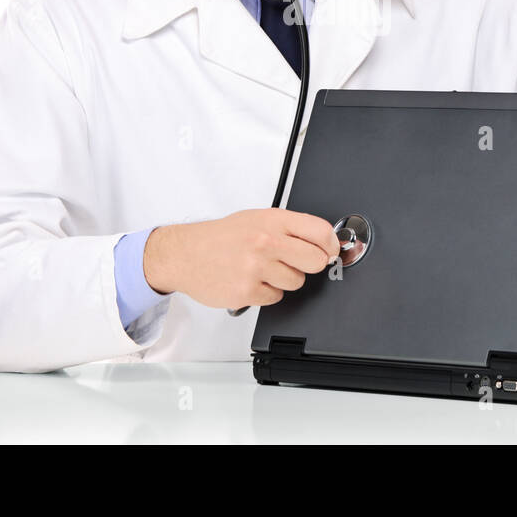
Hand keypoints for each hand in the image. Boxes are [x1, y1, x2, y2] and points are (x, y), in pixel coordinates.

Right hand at [143, 208, 340, 309]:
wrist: (185, 253)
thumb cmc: (221, 236)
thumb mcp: (256, 219)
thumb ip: (288, 228)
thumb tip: (323, 241)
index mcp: (272, 220)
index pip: (320, 231)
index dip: (331, 245)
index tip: (330, 251)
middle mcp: (266, 242)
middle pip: (315, 261)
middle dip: (309, 264)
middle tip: (294, 261)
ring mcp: (256, 267)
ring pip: (297, 282)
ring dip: (285, 279)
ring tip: (264, 269)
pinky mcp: (247, 291)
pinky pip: (276, 297)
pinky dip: (267, 292)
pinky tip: (252, 280)